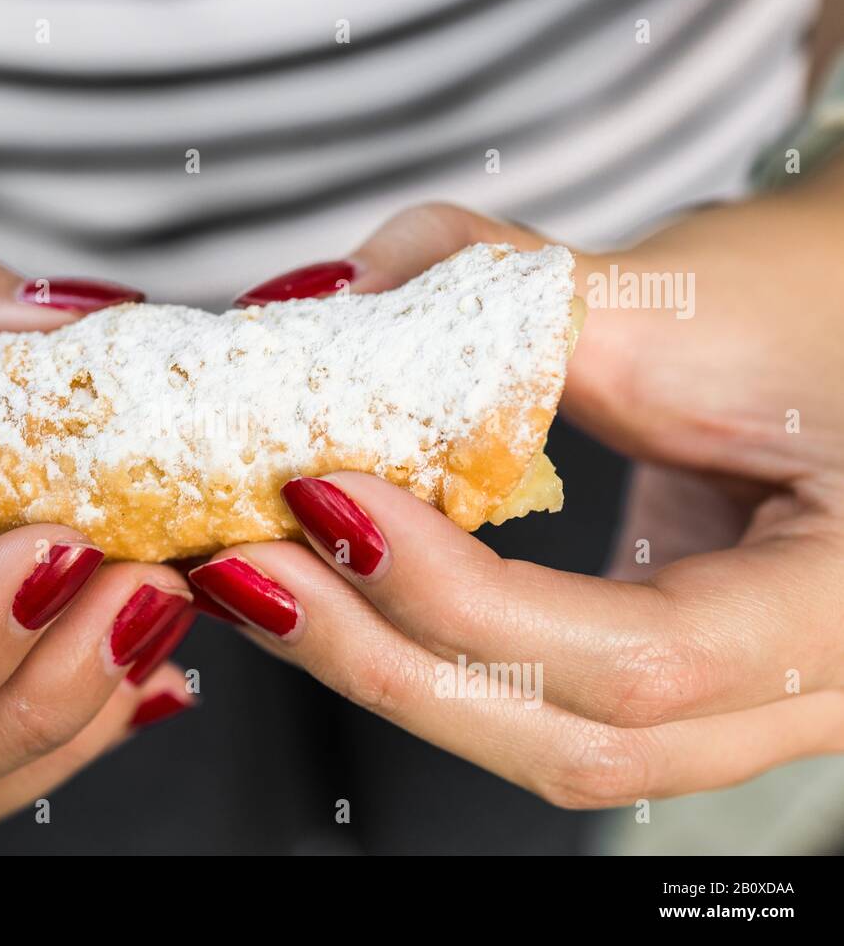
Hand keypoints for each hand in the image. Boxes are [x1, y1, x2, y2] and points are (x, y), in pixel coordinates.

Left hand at [192, 178, 843, 807]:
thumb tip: (322, 302)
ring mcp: (745, 707)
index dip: (456, 593)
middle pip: (569, 741)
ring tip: (260, 586)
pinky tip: (334, 598)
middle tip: (246, 569)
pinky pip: (535, 702)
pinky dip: (424, 653)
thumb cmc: (823, 298)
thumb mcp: (687, 292)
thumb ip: (499, 293)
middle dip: (380, 657)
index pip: (635, 660)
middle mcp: (812, 695)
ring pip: (541, 740)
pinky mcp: (676, 680)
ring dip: (383, 666)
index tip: (324, 497)